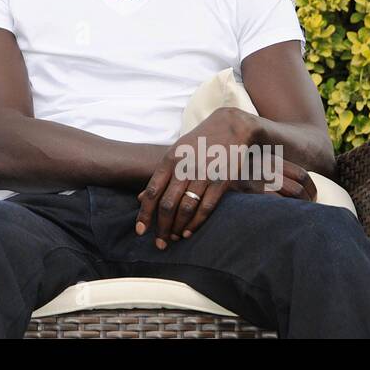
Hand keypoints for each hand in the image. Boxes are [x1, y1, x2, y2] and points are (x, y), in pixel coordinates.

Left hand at [136, 106, 311, 248]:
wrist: (231, 125)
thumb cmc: (199, 142)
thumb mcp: (176, 153)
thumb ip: (159, 176)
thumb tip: (139, 199)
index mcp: (170, 160)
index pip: (152, 191)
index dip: (144, 213)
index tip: (140, 231)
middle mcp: (184, 167)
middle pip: (167, 204)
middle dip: (161, 227)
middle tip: (159, 243)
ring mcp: (203, 174)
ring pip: (185, 208)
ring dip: (178, 228)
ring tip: (174, 239)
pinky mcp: (221, 180)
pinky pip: (206, 207)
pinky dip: (196, 223)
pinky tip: (189, 232)